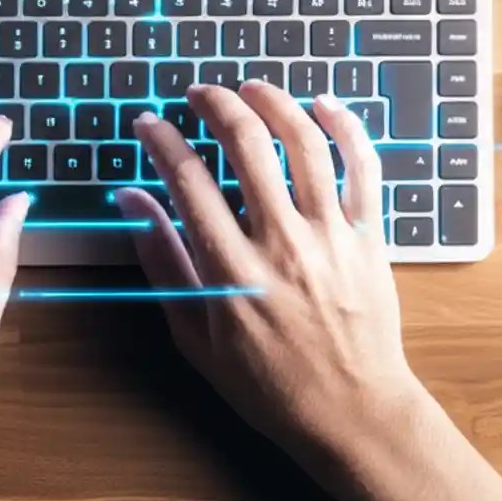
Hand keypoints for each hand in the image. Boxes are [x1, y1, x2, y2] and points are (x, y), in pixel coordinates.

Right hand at [118, 83, 408, 450]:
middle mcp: (281, 245)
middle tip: (199, 94)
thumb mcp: (195, 335)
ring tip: (251, 87)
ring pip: (304, 144)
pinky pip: (363, 167)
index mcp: (231, 272)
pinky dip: (345, 127)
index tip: (150, 123)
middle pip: (247, 146)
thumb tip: (132, 200)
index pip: (188, 181)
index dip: (162, 141)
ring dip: (274, 103)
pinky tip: (322, 105)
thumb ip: (163, 261)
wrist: (352, 413)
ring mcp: (331, 237)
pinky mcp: (369, 237)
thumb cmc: (268, 383)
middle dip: (216, 105)